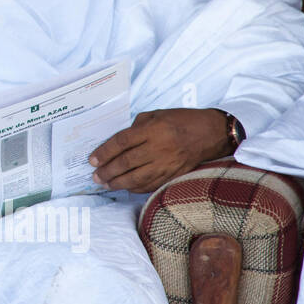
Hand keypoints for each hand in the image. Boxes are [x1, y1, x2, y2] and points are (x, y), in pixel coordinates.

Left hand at [89, 108, 232, 193]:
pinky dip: (135, 188)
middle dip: (107, 171)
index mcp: (152, 130)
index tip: (92, 160)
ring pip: (136, 178)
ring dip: (117, 183)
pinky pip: (150, 185)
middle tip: (95, 175)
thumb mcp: (156, 115)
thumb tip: (119, 142)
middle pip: (126, 162)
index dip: (104, 152)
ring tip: (105, 184)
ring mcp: (166, 164)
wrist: (211, 133)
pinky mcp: (173, 174)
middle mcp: (158, 148)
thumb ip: (136, 127)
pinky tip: (124, 187)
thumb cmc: (182, 120)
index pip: (121, 142)